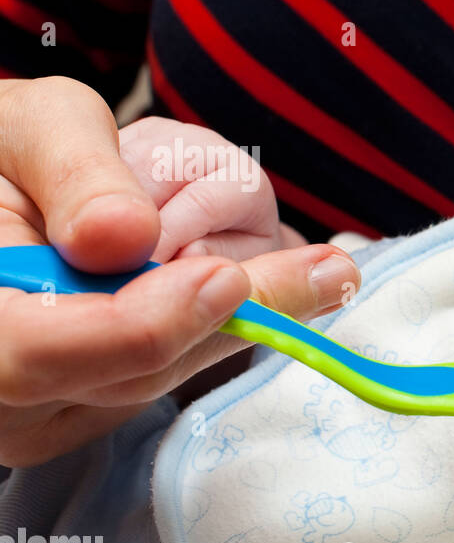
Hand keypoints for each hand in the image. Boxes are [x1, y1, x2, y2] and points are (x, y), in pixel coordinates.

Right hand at [0, 76, 360, 466]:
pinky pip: (167, 373)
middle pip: (127, 373)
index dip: (142, 322)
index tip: (226, 277)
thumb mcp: (20, 128)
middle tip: (331, 273)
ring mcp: (43, 414)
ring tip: (324, 273)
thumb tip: (126, 234)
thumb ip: (71, 170)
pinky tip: (265, 283)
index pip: (39, 354)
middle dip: (234, 317)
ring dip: (241, 318)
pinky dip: (218, 325)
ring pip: (160, 377)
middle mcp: (1, 391)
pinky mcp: (86, 410)